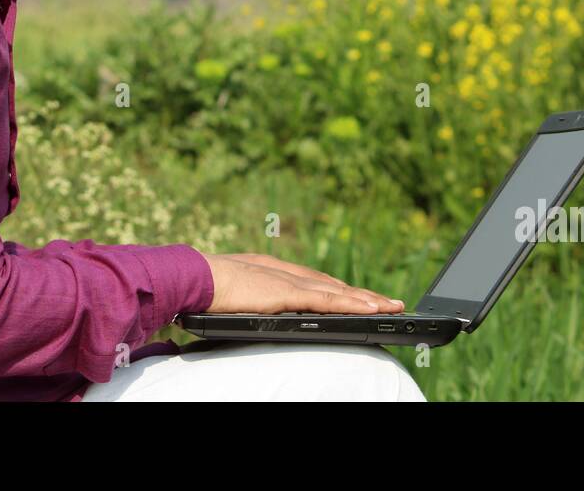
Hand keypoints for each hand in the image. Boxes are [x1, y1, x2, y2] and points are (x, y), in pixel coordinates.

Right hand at [199, 252, 405, 314]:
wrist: (193, 278)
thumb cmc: (200, 290)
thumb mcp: (227, 296)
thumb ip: (240, 300)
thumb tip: (240, 311)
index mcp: (268, 271)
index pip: (311, 282)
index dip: (335, 289)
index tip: (355, 295)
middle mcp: (283, 272)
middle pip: (330, 285)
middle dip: (360, 294)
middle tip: (387, 301)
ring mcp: (287, 281)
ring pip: (336, 292)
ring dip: (366, 299)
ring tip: (390, 306)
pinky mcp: (289, 293)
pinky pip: (328, 301)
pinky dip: (351, 305)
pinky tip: (370, 309)